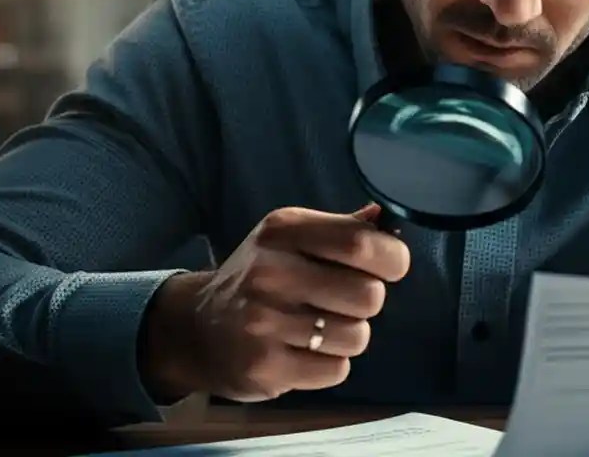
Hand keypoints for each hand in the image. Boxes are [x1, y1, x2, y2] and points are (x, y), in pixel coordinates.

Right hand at [139, 203, 409, 402]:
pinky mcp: (264, 367)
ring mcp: (263, 322)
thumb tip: (388, 218)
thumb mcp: (291, 238)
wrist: (197, 328)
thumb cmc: (259, 278)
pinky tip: (302, 351)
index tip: (389, 267)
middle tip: (342, 301)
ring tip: (318, 327)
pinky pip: (336, 369)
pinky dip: (329, 364)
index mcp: (283, 231)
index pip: (360, 242)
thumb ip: (343, 229)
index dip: (392, 258)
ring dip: (348, 335)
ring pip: (356, 336)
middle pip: (368, 295)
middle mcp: (270, 272)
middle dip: (367, 302)